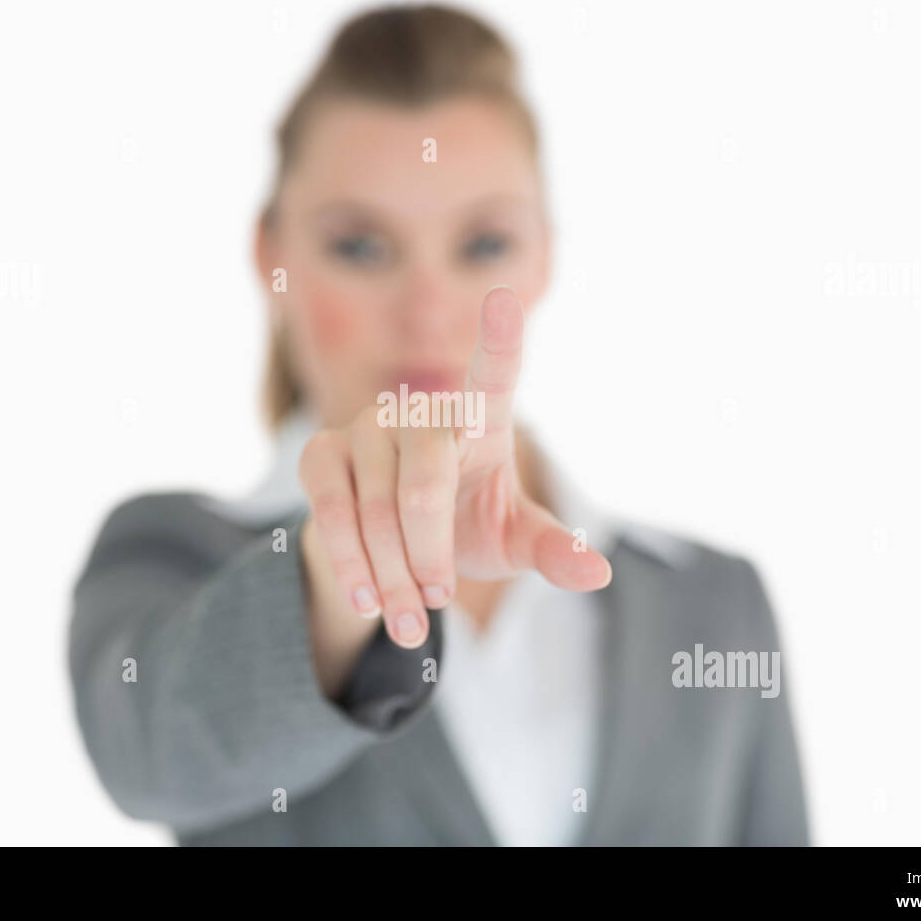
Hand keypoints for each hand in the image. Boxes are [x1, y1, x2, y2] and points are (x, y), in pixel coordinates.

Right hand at [298, 285, 611, 653]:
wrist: (391, 549)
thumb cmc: (464, 527)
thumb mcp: (510, 542)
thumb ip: (550, 551)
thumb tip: (599, 573)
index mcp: (482, 417)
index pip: (495, 372)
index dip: (498, 337)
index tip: (504, 299)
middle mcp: (422, 409)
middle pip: (423, 487)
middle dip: (429, 558)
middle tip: (436, 603)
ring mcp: (368, 424)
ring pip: (376, 509)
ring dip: (391, 577)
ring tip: (407, 622)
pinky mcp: (322, 450)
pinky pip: (332, 508)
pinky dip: (350, 562)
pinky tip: (364, 599)